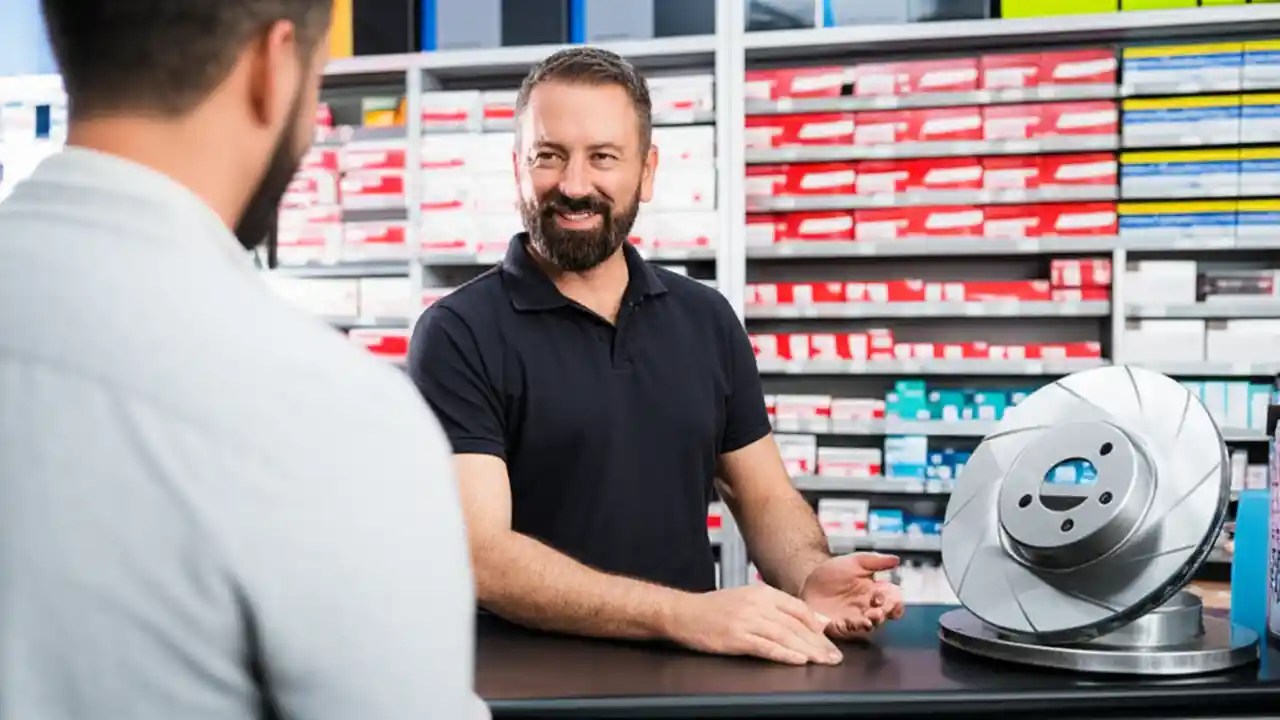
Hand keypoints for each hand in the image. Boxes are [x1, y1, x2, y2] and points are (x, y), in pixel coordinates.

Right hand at [664, 585, 843, 665]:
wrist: (684, 613)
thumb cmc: (714, 608)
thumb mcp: (747, 599)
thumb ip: (776, 607)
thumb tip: (808, 619)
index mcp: (762, 592)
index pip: (799, 608)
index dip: (817, 626)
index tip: (830, 640)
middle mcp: (757, 604)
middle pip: (796, 624)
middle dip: (819, 642)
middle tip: (834, 656)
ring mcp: (747, 620)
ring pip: (786, 636)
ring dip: (808, 650)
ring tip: (823, 661)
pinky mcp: (736, 637)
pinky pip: (766, 647)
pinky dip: (784, 654)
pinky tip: (798, 660)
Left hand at [799, 553, 904, 639]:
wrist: (805, 580)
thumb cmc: (832, 572)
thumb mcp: (854, 562)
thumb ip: (875, 561)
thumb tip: (897, 560)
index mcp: (876, 592)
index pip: (895, 599)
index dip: (895, 600)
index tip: (886, 596)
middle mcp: (869, 608)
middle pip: (887, 614)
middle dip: (886, 612)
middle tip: (879, 608)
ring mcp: (856, 619)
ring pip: (872, 625)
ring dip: (874, 621)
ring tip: (871, 616)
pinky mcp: (841, 627)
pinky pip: (851, 630)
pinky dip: (856, 627)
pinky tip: (856, 622)